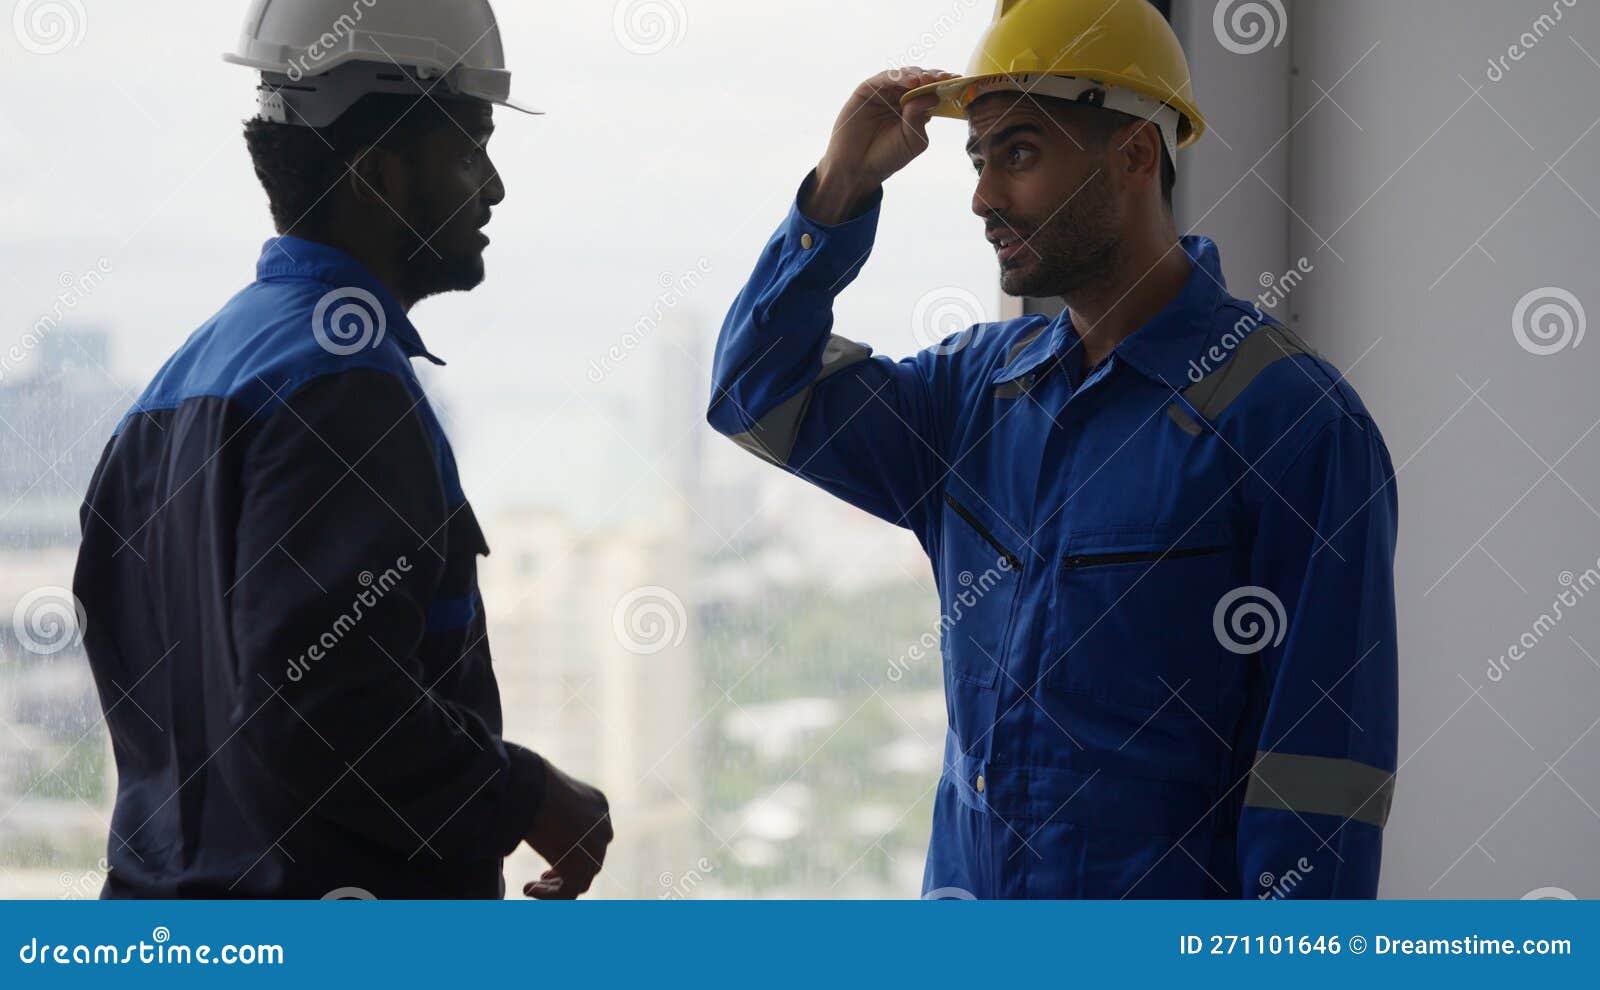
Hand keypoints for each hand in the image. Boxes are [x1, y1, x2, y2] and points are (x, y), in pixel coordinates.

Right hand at [522, 761, 611, 898]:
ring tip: (531, 887)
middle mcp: (602, 827)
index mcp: (598, 805)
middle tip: (544, 876)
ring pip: (583, 879)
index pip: (594, 835)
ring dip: (556, 887)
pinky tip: (528, 889)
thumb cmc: (531, 784)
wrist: (531, 790)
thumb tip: (533, 818)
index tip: (554, 856)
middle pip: (593, 859)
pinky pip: (568, 891)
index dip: (577, 849)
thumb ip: (550, 809)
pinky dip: (549, 896)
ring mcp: (595, 849)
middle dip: (569, 870)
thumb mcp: (548, 793)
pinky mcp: (580, 867)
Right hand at [804, 67, 959, 224]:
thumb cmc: (887, 157)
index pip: (933, 90)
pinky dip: (898, 77)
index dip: (946, 84)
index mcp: (916, 108)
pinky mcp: (867, 90)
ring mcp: (884, 92)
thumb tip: (931, 95)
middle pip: (921, 78)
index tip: (959, 81)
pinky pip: (884, 78)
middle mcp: (900, 97)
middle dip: (934, 76)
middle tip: (944, 78)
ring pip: (904, 75)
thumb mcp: (913, 140)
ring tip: (927, 80)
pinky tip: (911, 82)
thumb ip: (921, 118)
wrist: (858, 168)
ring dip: (918, 74)